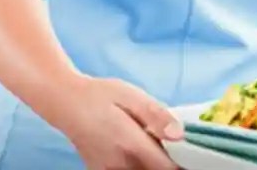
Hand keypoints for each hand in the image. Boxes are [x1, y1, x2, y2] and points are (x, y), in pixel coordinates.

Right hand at [51, 76, 181, 169]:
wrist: (64, 102)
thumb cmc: (98, 94)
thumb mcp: (130, 95)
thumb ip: (156, 115)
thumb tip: (180, 134)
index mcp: (131, 145)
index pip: (168, 169)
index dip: (185, 163)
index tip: (192, 151)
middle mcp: (120, 165)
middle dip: (168, 163)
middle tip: (174, 145)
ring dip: (152, 164)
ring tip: (151, 144)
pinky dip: (138, 166)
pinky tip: (137, 151)